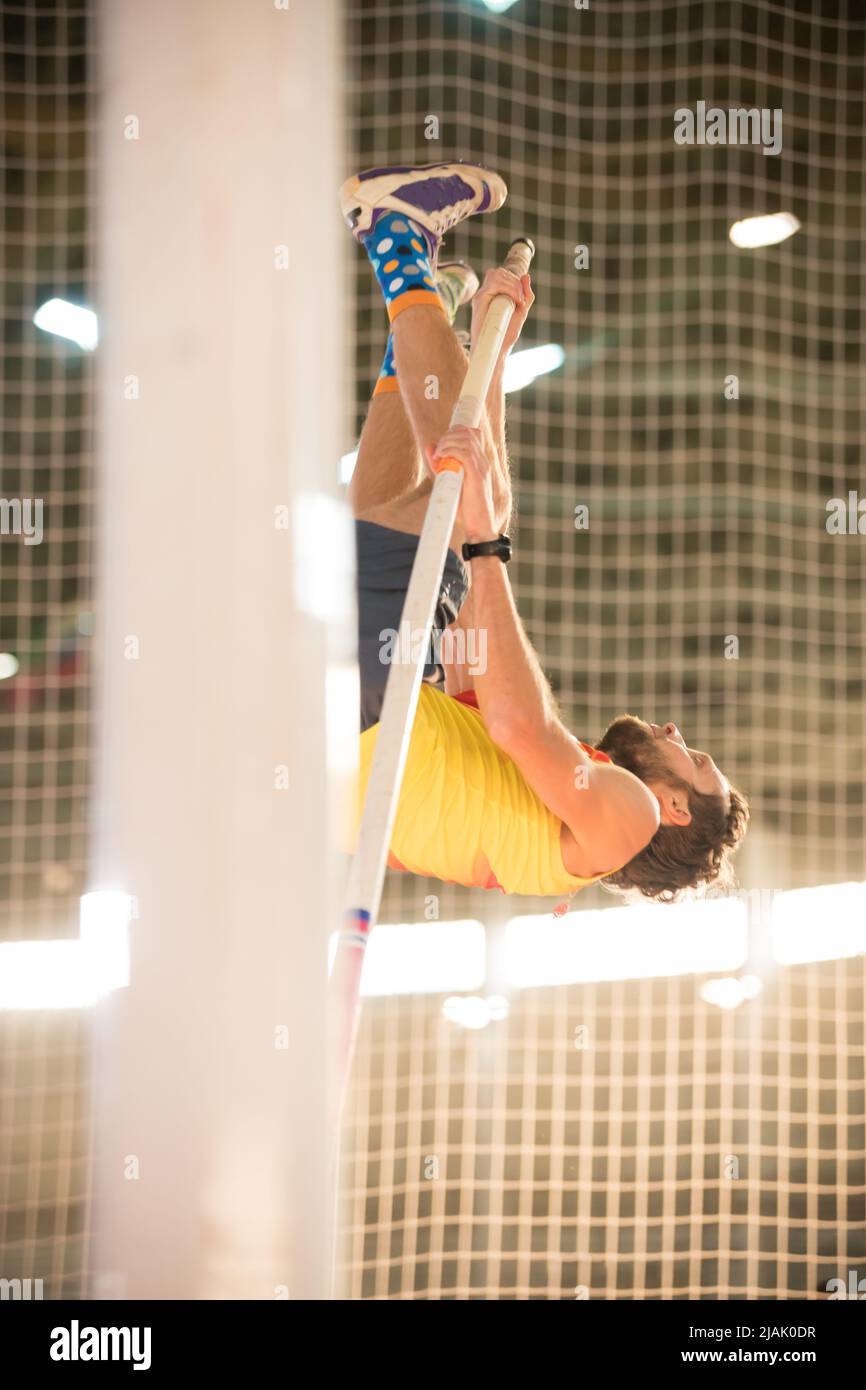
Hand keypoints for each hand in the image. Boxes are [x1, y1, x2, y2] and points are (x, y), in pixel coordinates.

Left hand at [426, 425, 497, 540]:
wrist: (477, 528)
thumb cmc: (465, 511)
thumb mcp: (448, 483)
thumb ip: (439, 465)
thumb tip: (429, 446)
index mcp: (480, 463)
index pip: (472, 433)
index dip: (455, 432)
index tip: (442, 444)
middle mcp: (483, 462)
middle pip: (468, 432)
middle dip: (449, 435)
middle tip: (438, 450)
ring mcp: (482, 468)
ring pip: (466, 439)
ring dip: (447, 442)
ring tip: (438, 455)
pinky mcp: (477, 476)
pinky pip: (465, 453)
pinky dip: (450, 450)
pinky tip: (441, 459)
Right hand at [470, 268, 534, 360]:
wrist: (497, 350)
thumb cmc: (506, 335)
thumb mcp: (521, 312)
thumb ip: (525, 296)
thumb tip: (525, 276)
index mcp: (492, 294)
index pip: (501, 274)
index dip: (514, 280)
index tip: (522, 298)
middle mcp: (485, 293)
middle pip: (499, 272)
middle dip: (515, 282)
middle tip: (521, 300)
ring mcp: (481, 296)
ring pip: (496, 275)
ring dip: (512, 286)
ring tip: (518, 302)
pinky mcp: (479, 301)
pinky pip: (493, 285)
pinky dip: (507, 290)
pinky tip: (514, 302)